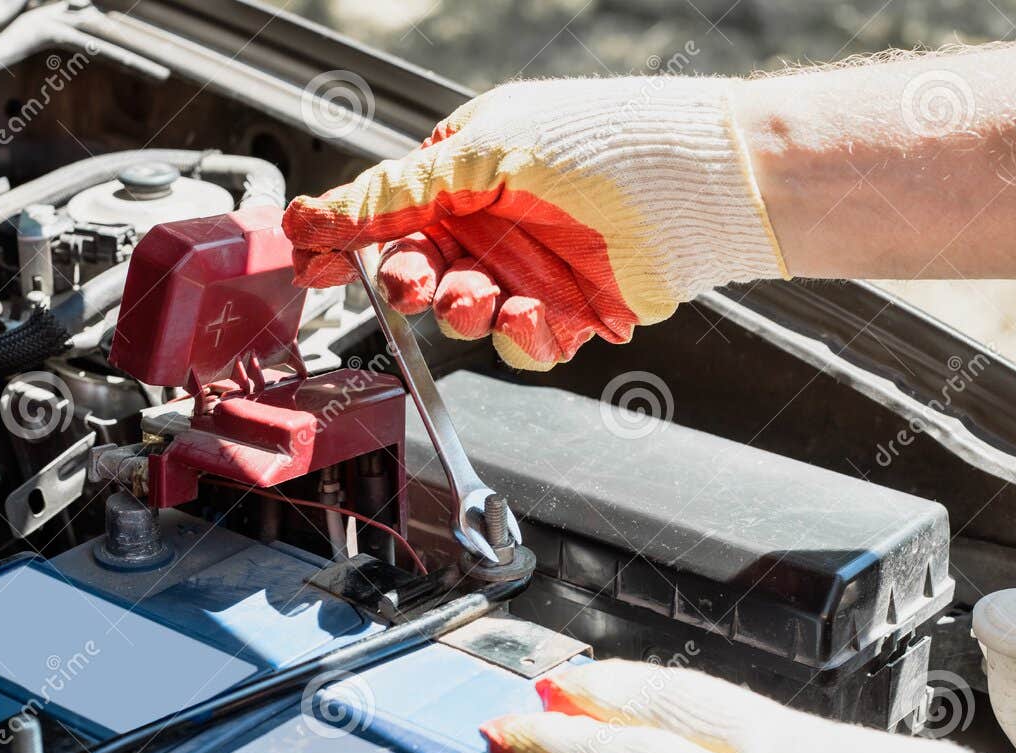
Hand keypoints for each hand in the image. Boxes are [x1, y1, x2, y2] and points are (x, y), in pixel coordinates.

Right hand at [283, 77, 785, 370]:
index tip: (315, 263)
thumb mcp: (485, 152)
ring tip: (484, 295)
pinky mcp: (569, 316)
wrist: (700, 188)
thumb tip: (317, 211)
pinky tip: (535, 314)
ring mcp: (530, 272)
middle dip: (412, 282)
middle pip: (420, 273)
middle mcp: (493, 225)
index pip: (387, 213)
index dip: (348, 241)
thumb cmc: (607, 144)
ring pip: (466, 317)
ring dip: (466, 310)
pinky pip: (522, 345)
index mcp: (465, 173)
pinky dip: (522, 336)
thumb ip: (396, 193)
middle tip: (420, 280)